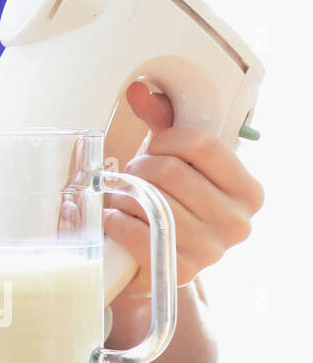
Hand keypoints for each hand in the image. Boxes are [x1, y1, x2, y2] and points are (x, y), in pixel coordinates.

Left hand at [104, 81, 264, 297]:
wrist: (158, 258)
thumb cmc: (171, 202)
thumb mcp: (176, 160)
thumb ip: (165, 122)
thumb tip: (139, 91)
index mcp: (249, 191)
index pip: (203, 145)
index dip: (166, 139)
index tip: (153, 146)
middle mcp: (238, 223)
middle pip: (170, 171)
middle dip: (139, 168)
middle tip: (132, 176)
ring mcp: (211, 251)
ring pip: (150, 200)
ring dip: (124, 194)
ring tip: (123, 197)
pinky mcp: (179, 271)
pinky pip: (135, 230)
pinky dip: (115, 218)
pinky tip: (115, 216)